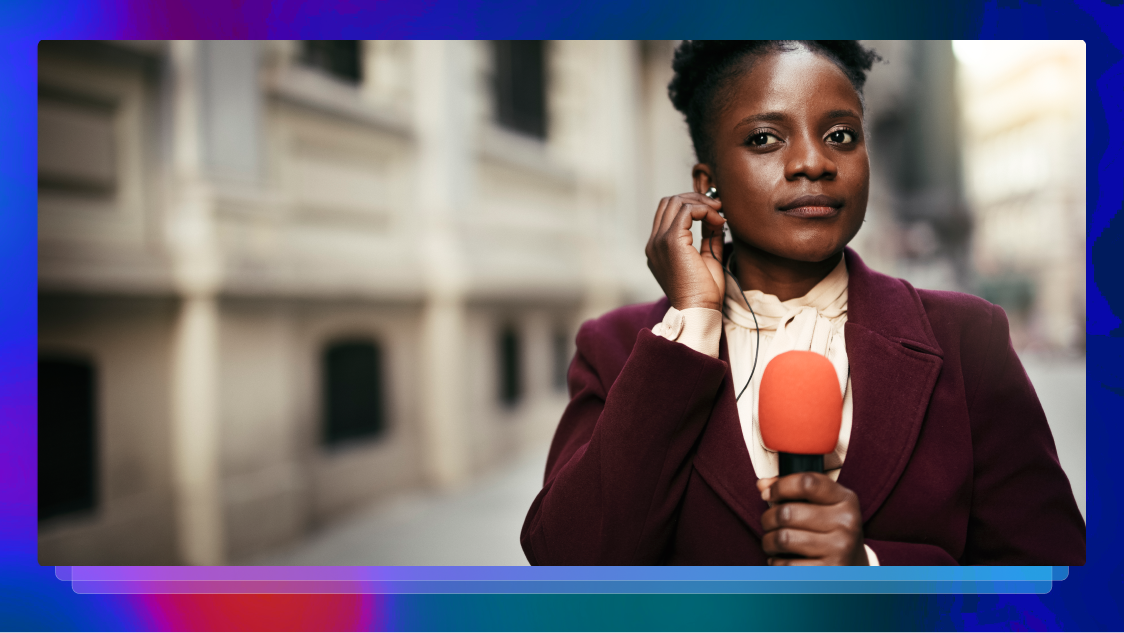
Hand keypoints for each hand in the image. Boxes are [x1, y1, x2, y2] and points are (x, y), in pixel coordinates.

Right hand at [644, 193, 726, 310]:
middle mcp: (654, 243)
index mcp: (658, 249)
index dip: (691, 206)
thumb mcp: (706, 258)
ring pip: (676, 202)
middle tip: (717, 207)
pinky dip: (704, 209)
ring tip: (719, 212)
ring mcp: (660, 241)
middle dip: (695, 199)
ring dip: (701, 202)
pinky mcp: (671, 242)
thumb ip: (707, 236)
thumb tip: (716, 217)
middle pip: (669, 202)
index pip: (668, 213)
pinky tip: (718, 219)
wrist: (699, 310)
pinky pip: (687, 211)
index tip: (714, 212)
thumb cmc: (704, 293)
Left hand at [756, 473, 867, 565]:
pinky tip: (781, 559)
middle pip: (787, 513)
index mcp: (845, 500)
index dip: (780, 486)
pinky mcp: (828, 572)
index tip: (769, 494)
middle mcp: (846, 522)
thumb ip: (794, 490)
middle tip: (768, 524)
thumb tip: (762, 485)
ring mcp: (839, 548)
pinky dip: (776, 562)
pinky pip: (786, 564)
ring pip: (783, 538)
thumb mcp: (823, 505)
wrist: (856, 568)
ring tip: (772, 542)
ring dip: (768, 541)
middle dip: (768, 518)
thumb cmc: (831, 531)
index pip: (806, 483)